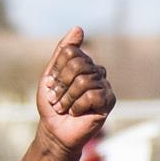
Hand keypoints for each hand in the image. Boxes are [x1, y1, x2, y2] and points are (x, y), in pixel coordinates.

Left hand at [38, 28, 114, 151]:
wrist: (55, 132)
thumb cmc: (52, 105)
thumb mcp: (50, 75)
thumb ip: (62, 52)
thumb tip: (78, 28)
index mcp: (83, 63)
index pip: (70, 52)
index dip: (56, 71)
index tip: (51, 86)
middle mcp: (96, 71)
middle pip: (77, 65)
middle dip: (61, 85)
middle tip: (57, 100)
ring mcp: (104, 85)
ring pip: (83, 82)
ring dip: (67, 99)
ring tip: (64, 109)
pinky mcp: (109, 101)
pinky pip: (92, 95)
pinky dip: (78, 106)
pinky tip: (76, 113)